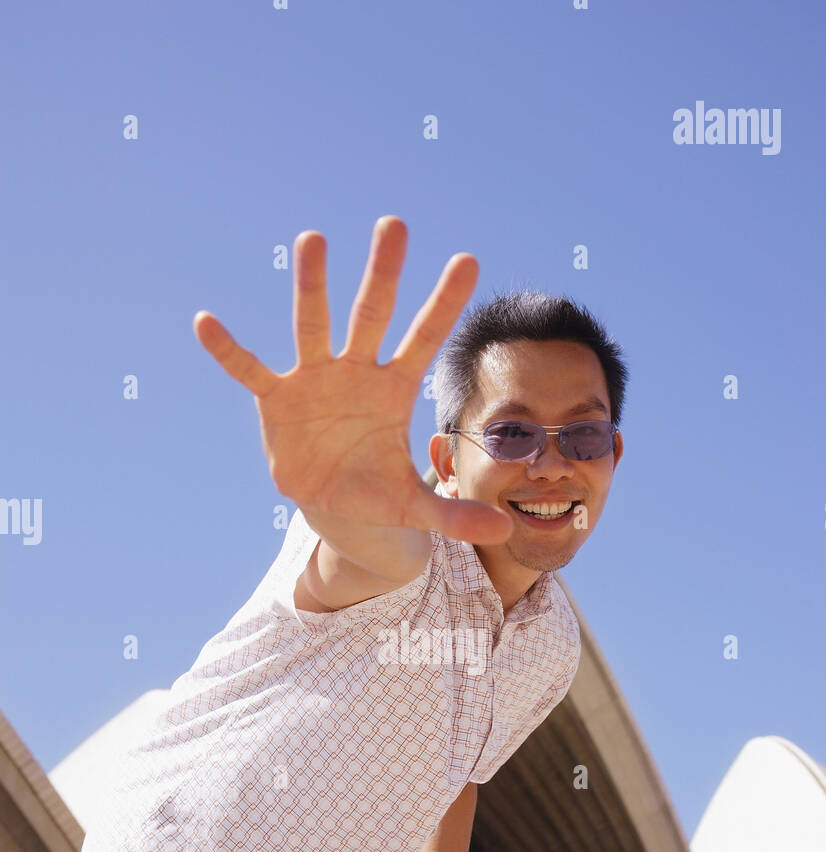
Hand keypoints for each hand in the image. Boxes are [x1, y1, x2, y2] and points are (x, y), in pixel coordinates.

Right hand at [192, 215, 513, 546]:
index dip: (445, 304)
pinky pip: (250, 371)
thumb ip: (453, 514)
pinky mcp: (277, 399)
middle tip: (394, 225)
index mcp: (394, 389)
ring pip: (313, 326)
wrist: (331, 503)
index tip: (469, 260)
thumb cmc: (376, 491)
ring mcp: (314, 379)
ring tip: (314, 239)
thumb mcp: (414, 507)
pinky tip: (206, 322)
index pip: (425, 339)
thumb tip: (499, 532)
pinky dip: (229, 351)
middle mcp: (355, 371)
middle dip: (383, 275)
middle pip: (371, 316)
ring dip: (313, 286)